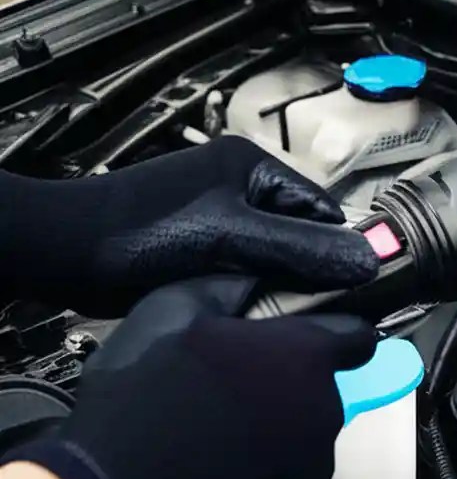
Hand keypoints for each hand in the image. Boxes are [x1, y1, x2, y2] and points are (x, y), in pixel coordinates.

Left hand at [0, 136, 378, 315]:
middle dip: (307, 270)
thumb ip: (301, 249)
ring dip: (278, 285)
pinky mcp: (201, 249)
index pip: (324, 210)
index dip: (337, 249)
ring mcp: (220, 219)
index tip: (352, 289)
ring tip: (275, 311)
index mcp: (253, 166)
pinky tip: (248, 313)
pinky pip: (247, 272)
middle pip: (302, 236)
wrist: (65, 254)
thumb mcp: (232, 236)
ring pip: (276, 259)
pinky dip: (252, 292)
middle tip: (312, 308)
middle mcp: (241, 188)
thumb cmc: (142, 231)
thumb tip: (369, 261)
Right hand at [0, 276, 375, 478]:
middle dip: (286, 394)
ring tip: (211, 448)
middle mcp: (325, 413)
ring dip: (273, 445)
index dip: (332, 336)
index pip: (355, 336)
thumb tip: (261, 277)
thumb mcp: (173, 308)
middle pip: (322, 396)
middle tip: (227, 402)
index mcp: (304, 358)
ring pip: (305, 448)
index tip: (304, 345)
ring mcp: (314, 474)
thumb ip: (233, 287)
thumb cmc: (136, 400)